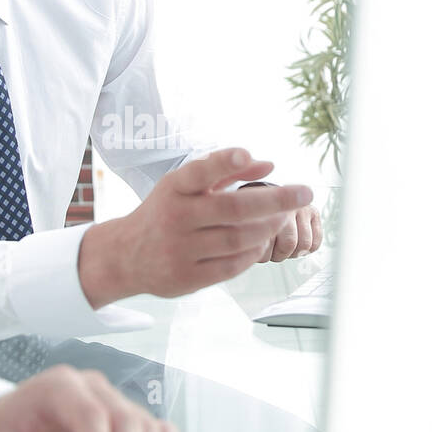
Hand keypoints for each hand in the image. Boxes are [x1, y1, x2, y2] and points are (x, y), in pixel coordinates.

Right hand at [78, 148, 312, 306]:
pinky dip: (253, 253)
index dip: (223, 162)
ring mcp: (180, 250)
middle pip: (233, 209)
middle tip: (306, 192)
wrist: (125, 256)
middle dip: (276, 200)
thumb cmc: (165, 213)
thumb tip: (269, 164)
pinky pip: (232, 266)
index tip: (246, 152)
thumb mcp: (185, 187)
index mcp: (173, 189)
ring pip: (238, 239)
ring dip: (268, 228)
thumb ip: (225, 172)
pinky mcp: (186, 278)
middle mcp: (175, 218)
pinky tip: (263, 242)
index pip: (199, 172)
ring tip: (284, 218)